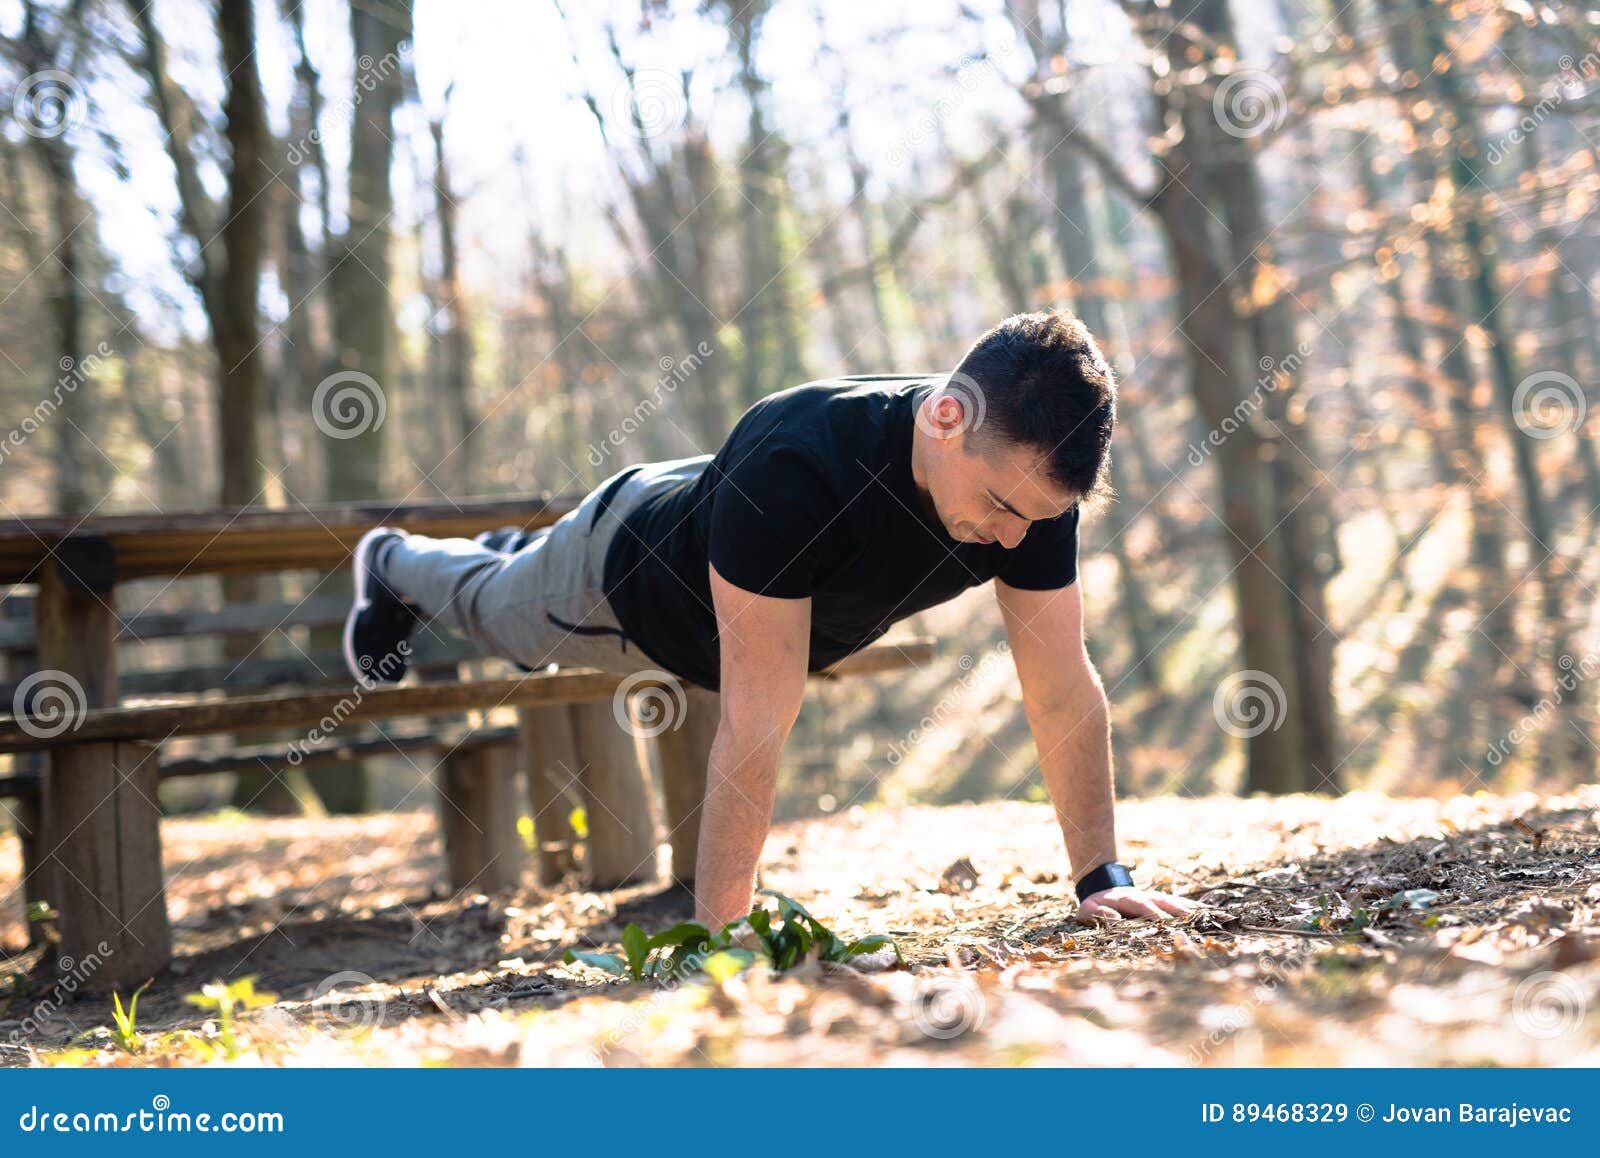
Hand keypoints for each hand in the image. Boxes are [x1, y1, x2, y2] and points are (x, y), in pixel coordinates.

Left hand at [1076, 885, 1198, 921]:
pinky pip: (1177, 904)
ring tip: (1204, 918)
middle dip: (1176, 913)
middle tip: (1190, 924)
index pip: (1142, 905)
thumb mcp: (1087, 910)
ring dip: (1187, 910)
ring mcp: (1153, 898)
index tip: (1163, 921)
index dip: (1152, 913)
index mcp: (1126, 898)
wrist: (1102, 890)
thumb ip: (1098, 913)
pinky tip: (1207, 914)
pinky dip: (1191, 908)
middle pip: (1163, 903)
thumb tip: (1113, 917)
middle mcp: (1144, 896)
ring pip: (1173, 902)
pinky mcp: (1160, 902)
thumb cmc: (1094, 907)